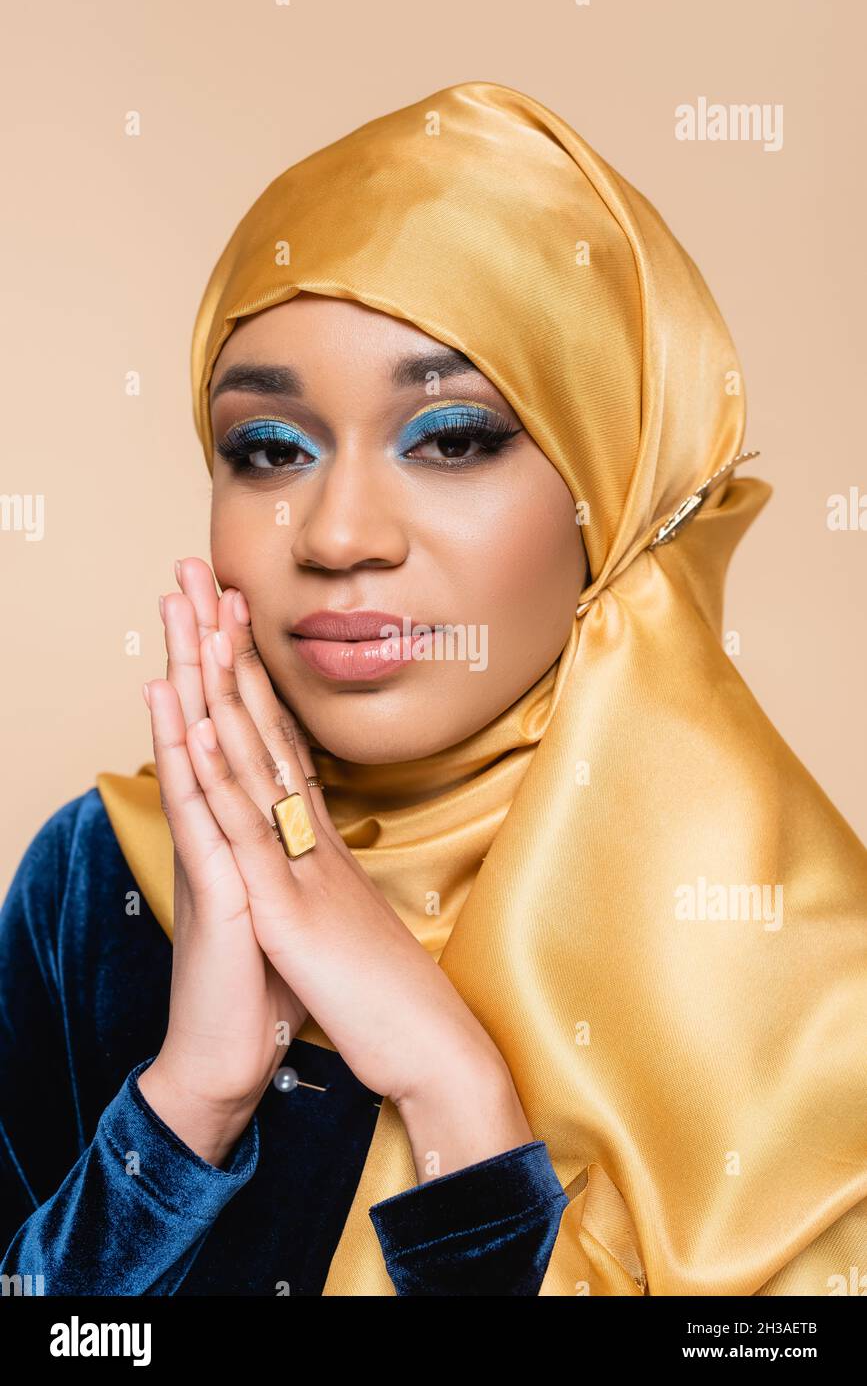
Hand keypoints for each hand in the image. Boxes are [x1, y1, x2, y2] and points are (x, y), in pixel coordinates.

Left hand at [155, 557, 532, 1177]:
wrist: (438, 1052)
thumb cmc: (396, 1000)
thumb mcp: (354, 927)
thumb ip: (332, 887)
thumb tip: (321, 866)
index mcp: (320, 845)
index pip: (279, 747)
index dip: (250, 682)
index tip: (229, 624)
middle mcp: (311, 837)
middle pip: (263, 728)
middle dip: (227, 651)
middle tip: (202, 577)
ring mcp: (302, 865)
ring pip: (251, 759)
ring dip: (216, 684)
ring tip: (191, 612)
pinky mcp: (294, 908)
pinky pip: (248, 829)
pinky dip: (219, 771)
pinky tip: (196, 719)